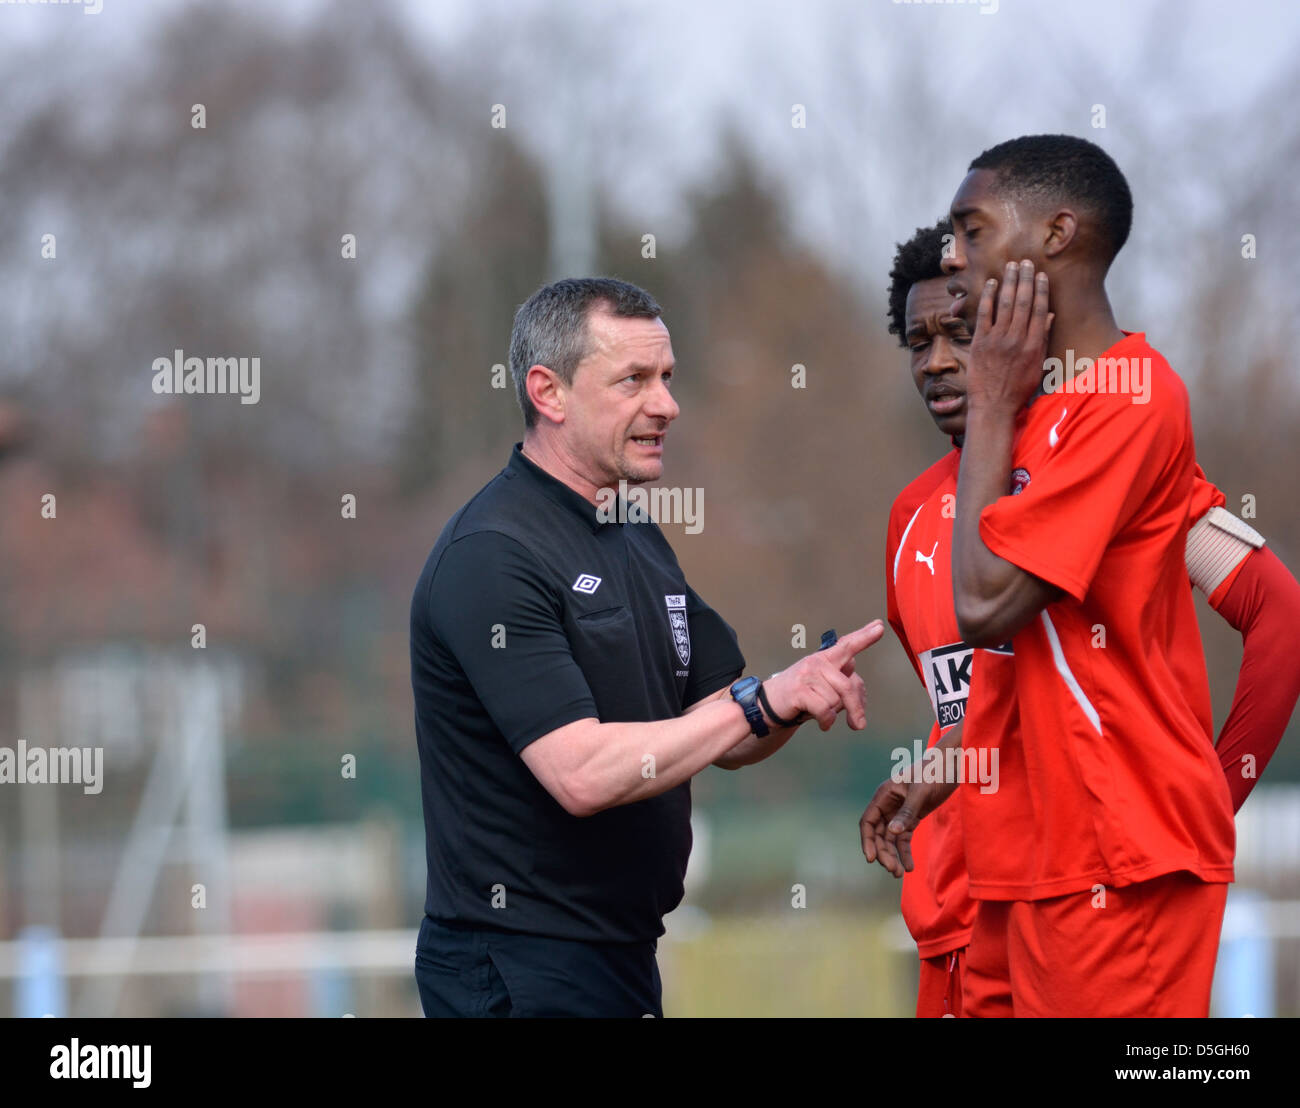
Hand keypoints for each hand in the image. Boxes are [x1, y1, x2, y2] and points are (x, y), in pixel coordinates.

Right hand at [761, 620, 884, 731]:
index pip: (847, 645)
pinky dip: (826, 721)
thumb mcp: (823, 687)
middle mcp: (817, 662)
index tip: (880, 626)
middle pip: (849, 687)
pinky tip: (823, 723)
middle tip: (859, 725)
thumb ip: (843, 686)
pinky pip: (824, 709)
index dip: (865, 636)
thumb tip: (861, 697)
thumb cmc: (800, 696)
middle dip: (856, 708)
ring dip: (832, 714)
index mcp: (825, 659)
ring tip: (821, 715)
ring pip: (836, 700)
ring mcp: (807, 675)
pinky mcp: (800, 691)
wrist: (767, 704)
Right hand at [859, 764, 956, 877]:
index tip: (871, 859)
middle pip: (879, 834)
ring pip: (890, 839)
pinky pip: (904, 838)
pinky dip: (905, 852)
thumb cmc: (934, 772)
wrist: (952, 766)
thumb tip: (892, 832)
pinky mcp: (912, 817)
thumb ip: (907, 812)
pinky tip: (910, 866)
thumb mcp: (920, 792)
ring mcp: (900, 812)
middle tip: (893, 871)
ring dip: (893, 856)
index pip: (868, 822)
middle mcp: (888, 804)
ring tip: (900, 873)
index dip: (868, 841)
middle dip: (884, 853)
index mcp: (884, 795)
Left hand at [966, 259, 1052, 415]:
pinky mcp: (980, 343)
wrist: (994, 405)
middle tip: (1026, 262)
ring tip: (1011, 266)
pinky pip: (984, 314)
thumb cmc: (1018, 389)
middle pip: (1023, 302)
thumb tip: (1049, 316)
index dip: (1040, 290)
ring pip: (1005, 304)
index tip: (1041, 275)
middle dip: (1026, 279)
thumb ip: (1043, 339)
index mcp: (1034, 344)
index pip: (1040, 310)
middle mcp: (1017, 339)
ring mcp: (998, 340)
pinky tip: (992, 283)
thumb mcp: (1038, 366)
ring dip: (1009, 282)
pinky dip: (988, 297)